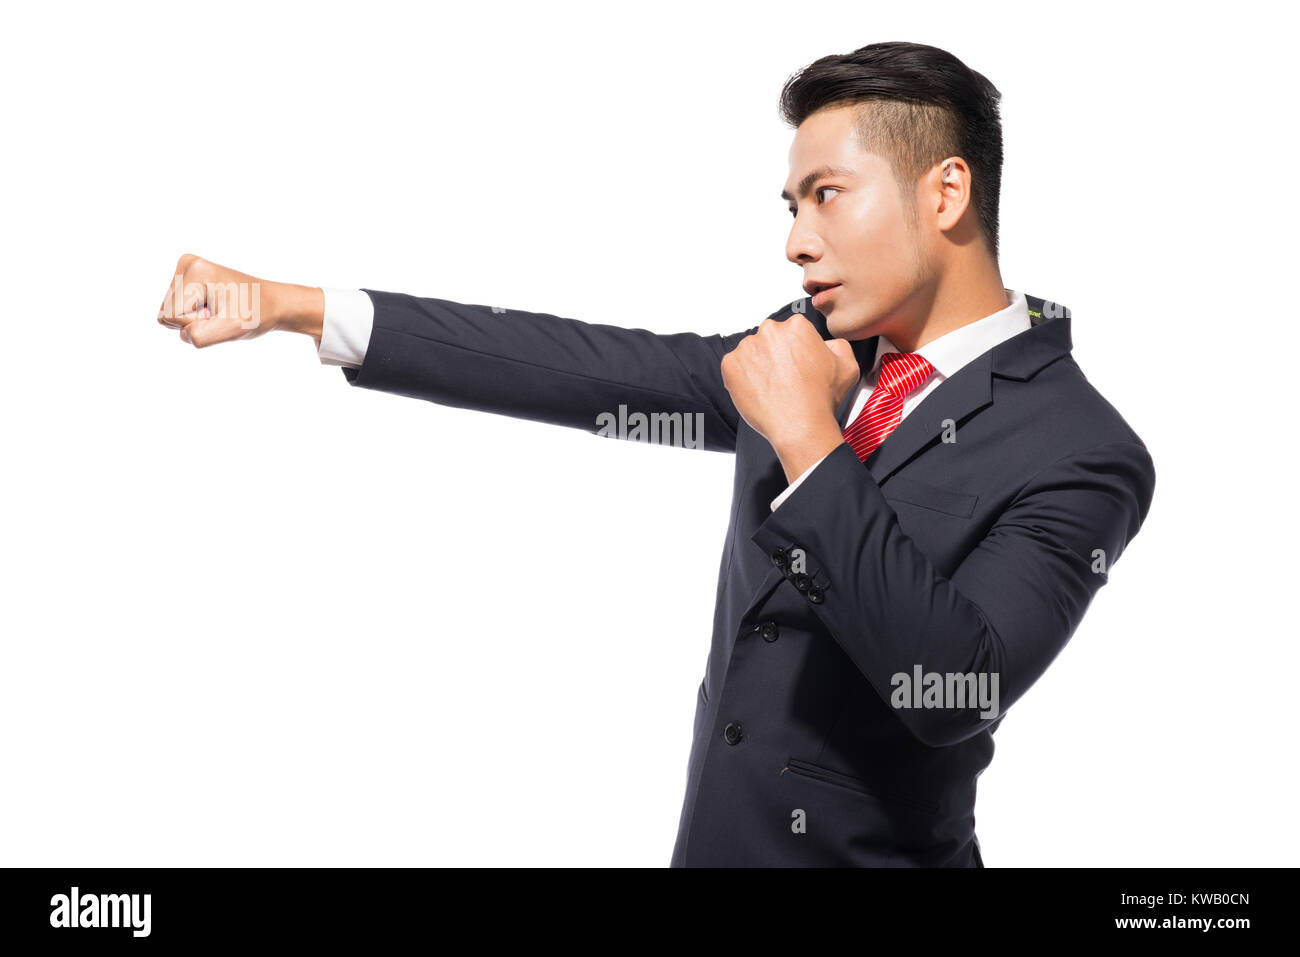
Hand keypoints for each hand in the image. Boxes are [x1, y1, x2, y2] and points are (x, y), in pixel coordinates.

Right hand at [156, 253, 322, 346]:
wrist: (274, 303)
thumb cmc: (257, 314)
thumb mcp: (233, 329)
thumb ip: (202, 335)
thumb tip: (183, 333)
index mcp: (194, 270)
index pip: (171, 316)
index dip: (196, 324)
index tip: (221, 315)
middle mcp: (187, 264)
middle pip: (167, 314)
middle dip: (194, 322)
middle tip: (222, 314)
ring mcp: (187, 270)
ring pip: (170, 314)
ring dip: (196, 320)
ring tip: (221, 311)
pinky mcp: (189, 279)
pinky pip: (178, 311)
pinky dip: (197, 316)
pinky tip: (216, 308)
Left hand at [720, 313, 860, 480]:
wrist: (800, 425)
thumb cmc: (821, 398)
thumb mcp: (847, 365)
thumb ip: (837, 345)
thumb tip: (826, 344)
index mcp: (797, 326)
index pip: (791, 332)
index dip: (795, 351)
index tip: (796, 365)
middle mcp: (770, 331)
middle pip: (769, 340)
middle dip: (774, 356)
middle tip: (784, 379)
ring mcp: (747, 347)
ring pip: (750, 353)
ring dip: (757, 366)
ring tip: (771, 388)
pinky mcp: (730, 365)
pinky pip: (733, 368)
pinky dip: (741, 378)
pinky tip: (757, 391)